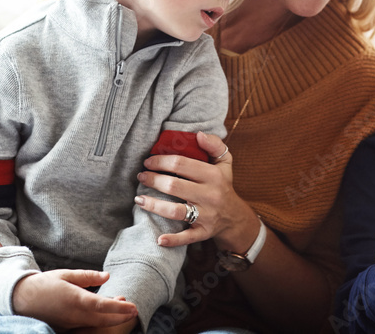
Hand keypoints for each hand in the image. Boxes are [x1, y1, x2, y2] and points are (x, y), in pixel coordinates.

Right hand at [13, 270, 136, 330]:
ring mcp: (69, 324)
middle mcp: (73, 315)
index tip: (133, 307)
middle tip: (133, 310)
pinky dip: (98, 323)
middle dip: (120, 316)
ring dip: (111, 318)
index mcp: (75, 298)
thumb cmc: (44, 284)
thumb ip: (88, 276)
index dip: (119, 308)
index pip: (102, 306)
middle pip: (102, 319)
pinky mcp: (65, 329)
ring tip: (122, 308)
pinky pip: (86, 328)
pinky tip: (104, 315)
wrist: (20, 299)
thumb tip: (107, 276)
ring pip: (95, 325)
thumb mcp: (66, 275)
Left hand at [135, 131, 258, 251]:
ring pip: (175, 211)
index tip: (148, 161)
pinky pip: (187, 237)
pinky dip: (172, 240)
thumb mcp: (225, 162)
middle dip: (153, 180)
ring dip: (153, 205)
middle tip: (141, 176)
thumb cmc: (223, 185)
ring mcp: (207, 215)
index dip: (161, 161)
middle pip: (174, 186)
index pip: (182, 164)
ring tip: (138, 199)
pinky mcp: (204, 232)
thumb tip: (198, 134)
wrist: (235, 217)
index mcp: (213, 175)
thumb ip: (214, 144)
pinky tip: (158, 239)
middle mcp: (210, 195)